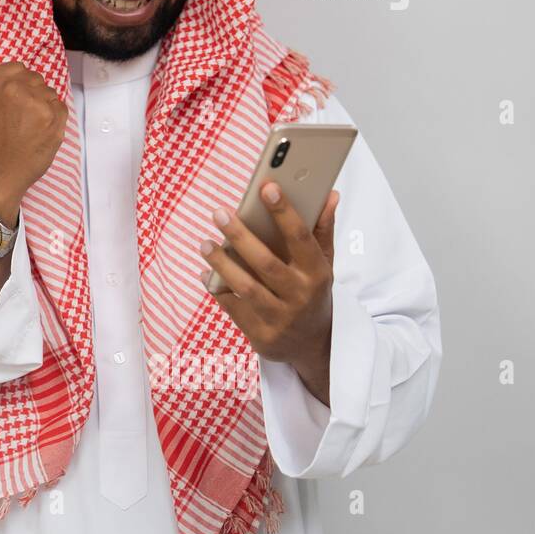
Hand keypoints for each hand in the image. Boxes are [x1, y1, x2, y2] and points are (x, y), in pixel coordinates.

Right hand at [0, 61, 67, 222]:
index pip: (16, 68)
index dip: (16, 84)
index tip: (13, 101)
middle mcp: (14, 87)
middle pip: (34, 78)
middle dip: (30, 94)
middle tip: (20, 117)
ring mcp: (36, 101)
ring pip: (48, 92)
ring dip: (43, 105)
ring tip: (29, 126)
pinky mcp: (53, 116)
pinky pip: (60, 106)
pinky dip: (54, 117)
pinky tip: (40, 132)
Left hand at [198, 182, 340, 405]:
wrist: (314, 346)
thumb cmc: (313, 293)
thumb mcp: (324, 264)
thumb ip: (322, 230)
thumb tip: (329, 194)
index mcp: (317, 274)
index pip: (301, 238)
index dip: (284, 213)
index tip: (267, 187)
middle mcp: (300, 296)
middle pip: (266, 263)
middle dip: (240, 236)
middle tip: (219, 212)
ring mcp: (280, 319)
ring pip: (245, 287)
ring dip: (222, 264)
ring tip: (205, 243)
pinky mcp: (261, 336)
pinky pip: (232, 308)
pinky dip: (216, 288)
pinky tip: (205, 273)